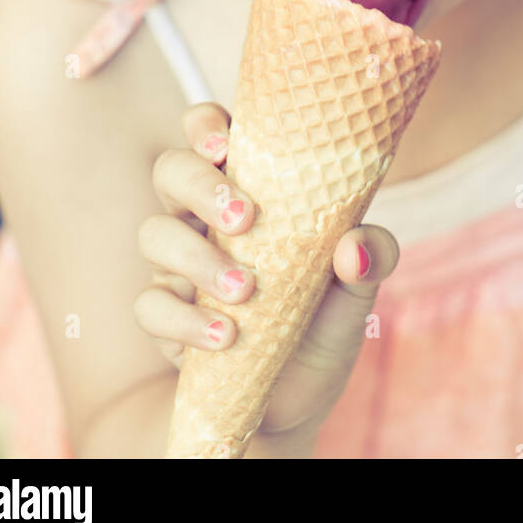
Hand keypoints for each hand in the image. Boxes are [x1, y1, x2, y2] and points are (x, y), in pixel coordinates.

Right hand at [134, 101, 399, 445]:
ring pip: (154, 233)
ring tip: (245, 291)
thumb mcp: (359, 286)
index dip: (206, 124)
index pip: (210, 131)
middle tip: (243, 218)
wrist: (298, 397)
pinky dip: (184, 320)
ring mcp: (178, 264)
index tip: (224, 143)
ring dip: (197, 258)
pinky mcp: (166, 317)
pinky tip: (226, 336)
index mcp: (248, 185)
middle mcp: (203, 214)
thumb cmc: (324, 316)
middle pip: (171, 169)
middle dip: (200, 185)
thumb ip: (372, 254)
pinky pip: (149, 306)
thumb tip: (355, 247)